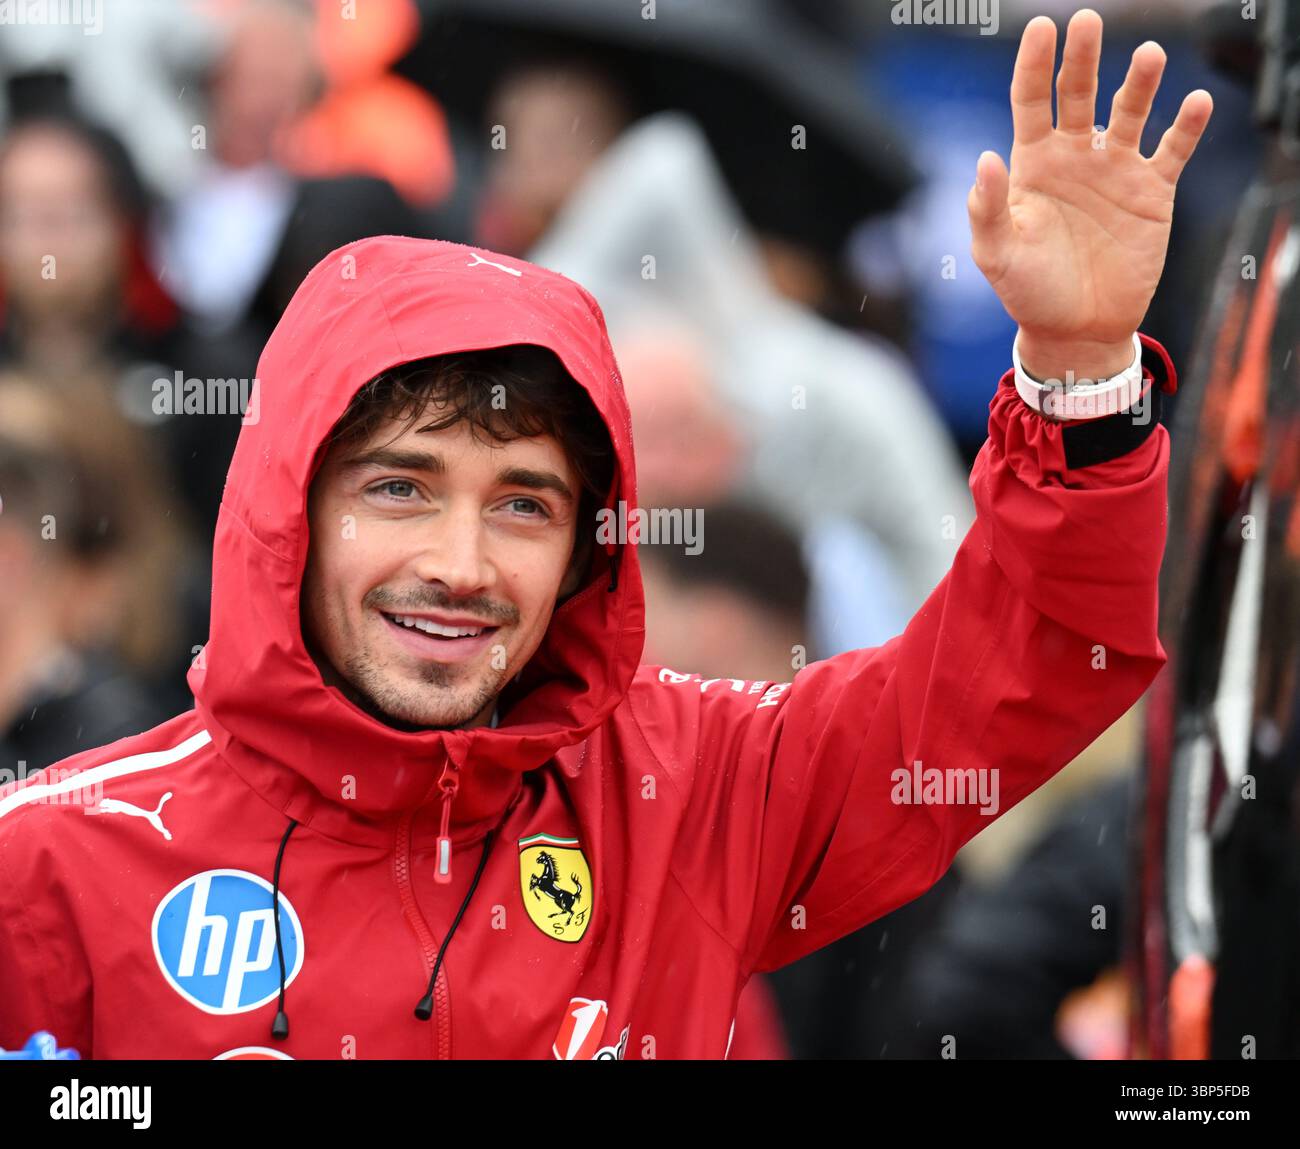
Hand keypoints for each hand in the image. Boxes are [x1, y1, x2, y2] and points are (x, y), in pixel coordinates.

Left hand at [968, 9, 1213, 381]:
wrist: (1076, 329)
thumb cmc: (1029, 292)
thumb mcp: (997, 255)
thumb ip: (987, 209)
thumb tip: (985, 159)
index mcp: (1032, 164)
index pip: (1031, 101)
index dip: (1035, 65)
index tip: (1041, 28)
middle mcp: (1074, 157)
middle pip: (1078, 94)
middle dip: (1082, 58)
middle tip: (1088, 22)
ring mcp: (1115, 170)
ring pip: (1130, 112)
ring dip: (1139, 84)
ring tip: (1149, 57)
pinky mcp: (1152, 192)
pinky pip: (1173, 151)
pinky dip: (1186, 127)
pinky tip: (1195, 103)